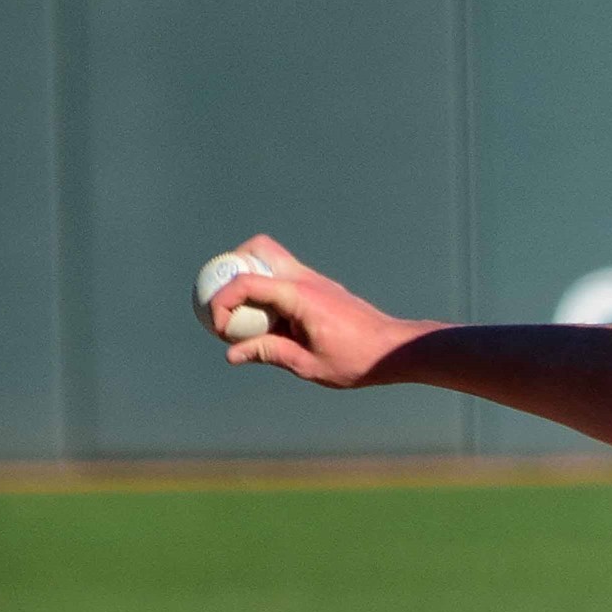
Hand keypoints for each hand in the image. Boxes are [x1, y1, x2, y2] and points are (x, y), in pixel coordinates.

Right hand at [208, 234, 441, 387]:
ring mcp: (315, 280)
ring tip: (243, 314)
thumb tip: (232, 353)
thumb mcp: (307, 364)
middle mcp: (306, 279)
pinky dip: (267, 287)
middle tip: (226, 303)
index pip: (248, 283)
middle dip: (232, 266)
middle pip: (259, 248)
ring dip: (251, 275)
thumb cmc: (356, 359)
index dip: (222, 302)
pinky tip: (267, 320)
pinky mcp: (320, 288)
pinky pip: (284, 276)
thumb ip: (269, 353)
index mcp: (301, 296)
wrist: (393, 349)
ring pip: (272, 257)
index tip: (218, 328)